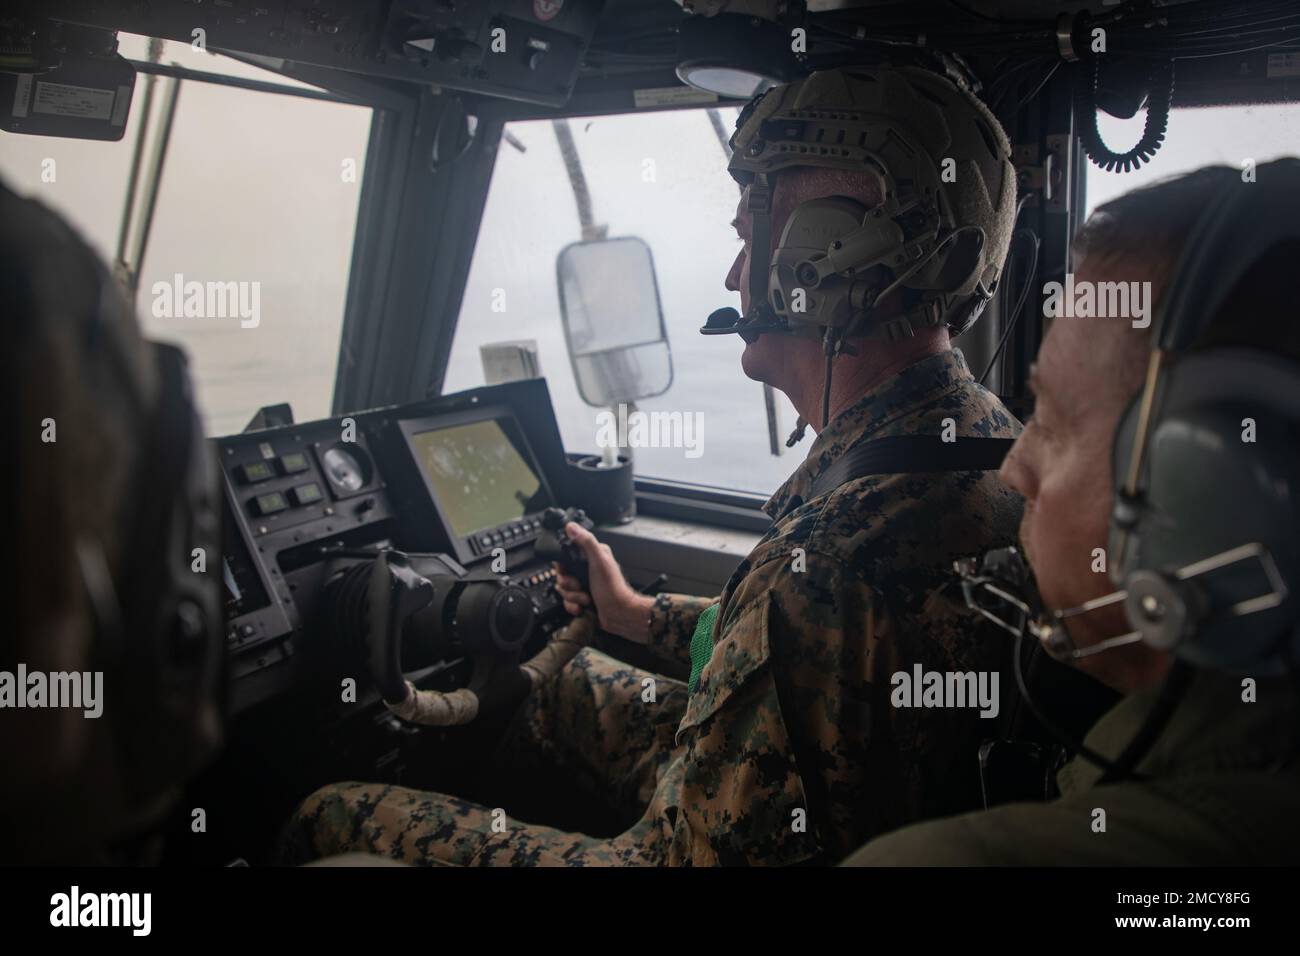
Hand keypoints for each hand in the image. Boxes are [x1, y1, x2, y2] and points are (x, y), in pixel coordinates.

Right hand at [552, 522, 654, 641]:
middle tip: (580, 585)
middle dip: (568, 584)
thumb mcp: (599, 561)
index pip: (566, 555)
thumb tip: (572, 527)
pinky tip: (583, 606)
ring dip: (573, 596)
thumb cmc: (613, 589)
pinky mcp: (581, 598)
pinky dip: (573, 605)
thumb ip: (586, 542)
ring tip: (585, 597)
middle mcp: (587, 569)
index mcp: (591, 556)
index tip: (568, 570)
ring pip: (563, 589)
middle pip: (562, 574)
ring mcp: (584, 584)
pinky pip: (567, 601)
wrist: (619, 614)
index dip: (563, 565)